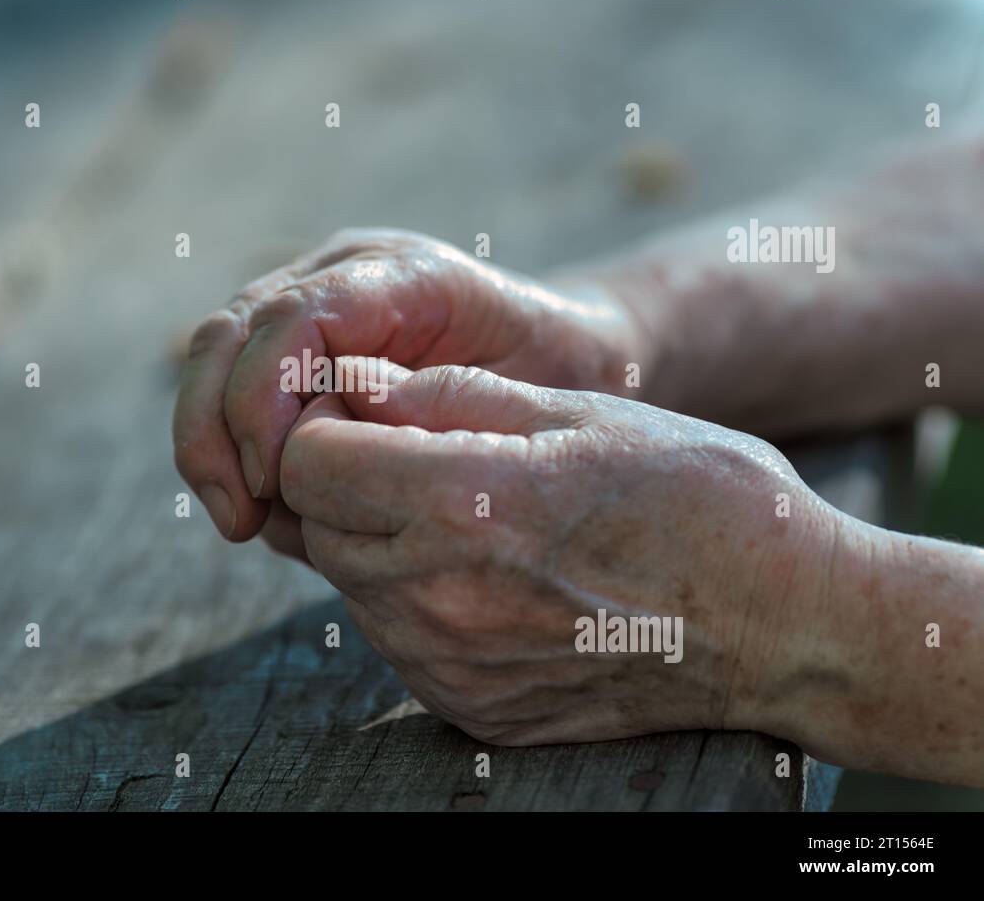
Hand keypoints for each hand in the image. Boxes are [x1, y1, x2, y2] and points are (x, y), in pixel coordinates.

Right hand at [172, 228, 649, 559]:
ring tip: (240, 521)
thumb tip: (330, 462)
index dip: (262, 398)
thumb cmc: (561, 378)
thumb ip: (435, 417)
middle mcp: (342, 275)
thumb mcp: (529, 396)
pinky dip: (226, 449)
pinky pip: (232, 388)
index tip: (271, 482)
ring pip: (215, 356)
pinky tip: (256, 508)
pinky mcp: (298, 349)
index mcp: (401, 274)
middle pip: (230, 332)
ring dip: (208, 442)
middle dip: (214, 429)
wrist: (571, 351)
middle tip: (237, 517)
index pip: (294, 316)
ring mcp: (313, 303)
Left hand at [279, 358, 844, 744]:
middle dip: (350, 483)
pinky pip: (398, 641)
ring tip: (473, 520)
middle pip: (318, 527)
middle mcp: (439, 600)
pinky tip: (494, 578)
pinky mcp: (468, 709)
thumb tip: (361, 382)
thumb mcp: (579, 412)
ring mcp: (450, 668)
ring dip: (383, 542)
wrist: (785, 625)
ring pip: (353, 586)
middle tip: (424, 460)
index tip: (369, 414)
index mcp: (463, 506)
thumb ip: (450, 397)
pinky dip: (418, 602)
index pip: (308, 464)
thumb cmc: (697, 497)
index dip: (328, 426)